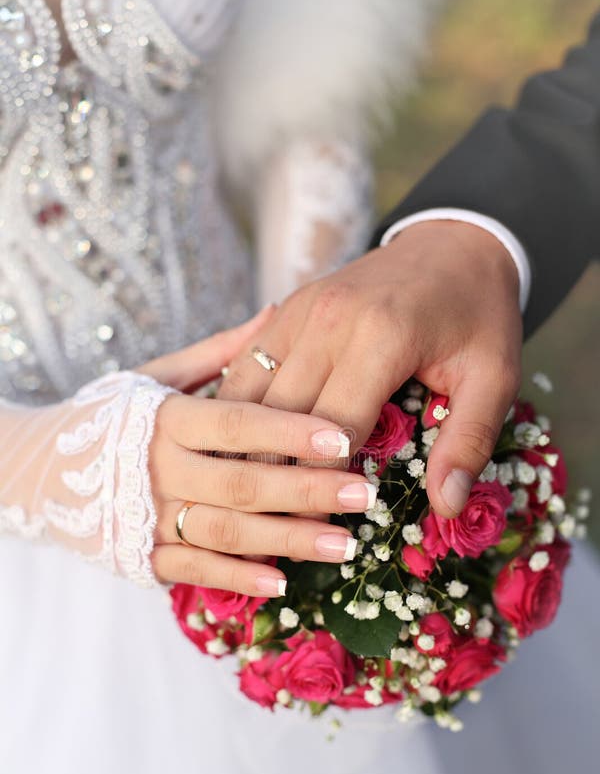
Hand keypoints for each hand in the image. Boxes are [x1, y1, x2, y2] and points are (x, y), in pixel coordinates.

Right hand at [0, 308, 373, 594]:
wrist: (40, 468)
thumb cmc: (114, 414)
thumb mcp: (160, 376)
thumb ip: (221, 352)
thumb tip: (280, 310)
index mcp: (165, 417)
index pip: (235, 423)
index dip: (288, 432)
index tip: (342, 437)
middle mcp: (157, 467)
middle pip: (242, 482)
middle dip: (307, 490)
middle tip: (364, 494)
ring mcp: (148, 516)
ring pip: (227, 532)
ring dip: (289, 540)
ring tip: (346, 544)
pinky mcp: (142, 555)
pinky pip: (195, 570)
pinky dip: (238, 578)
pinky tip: (283, 582)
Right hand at [218, 220, 522, 516]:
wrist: (454, 243)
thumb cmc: (478, 317)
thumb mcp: (493, 378)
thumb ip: (468, 441)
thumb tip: (447, 506)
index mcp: (381, 337)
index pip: (333, 430)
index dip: (322, 486)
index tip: (317, 529)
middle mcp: (326, 321)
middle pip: (277, 418)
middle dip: (272, 478)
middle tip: (267, 529)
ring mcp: (297, 311)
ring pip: (246, 395)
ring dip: (241, 447)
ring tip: (242, 498)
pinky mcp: (284, 310)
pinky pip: (242, 368)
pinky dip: (236, 412)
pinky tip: (237, 449)